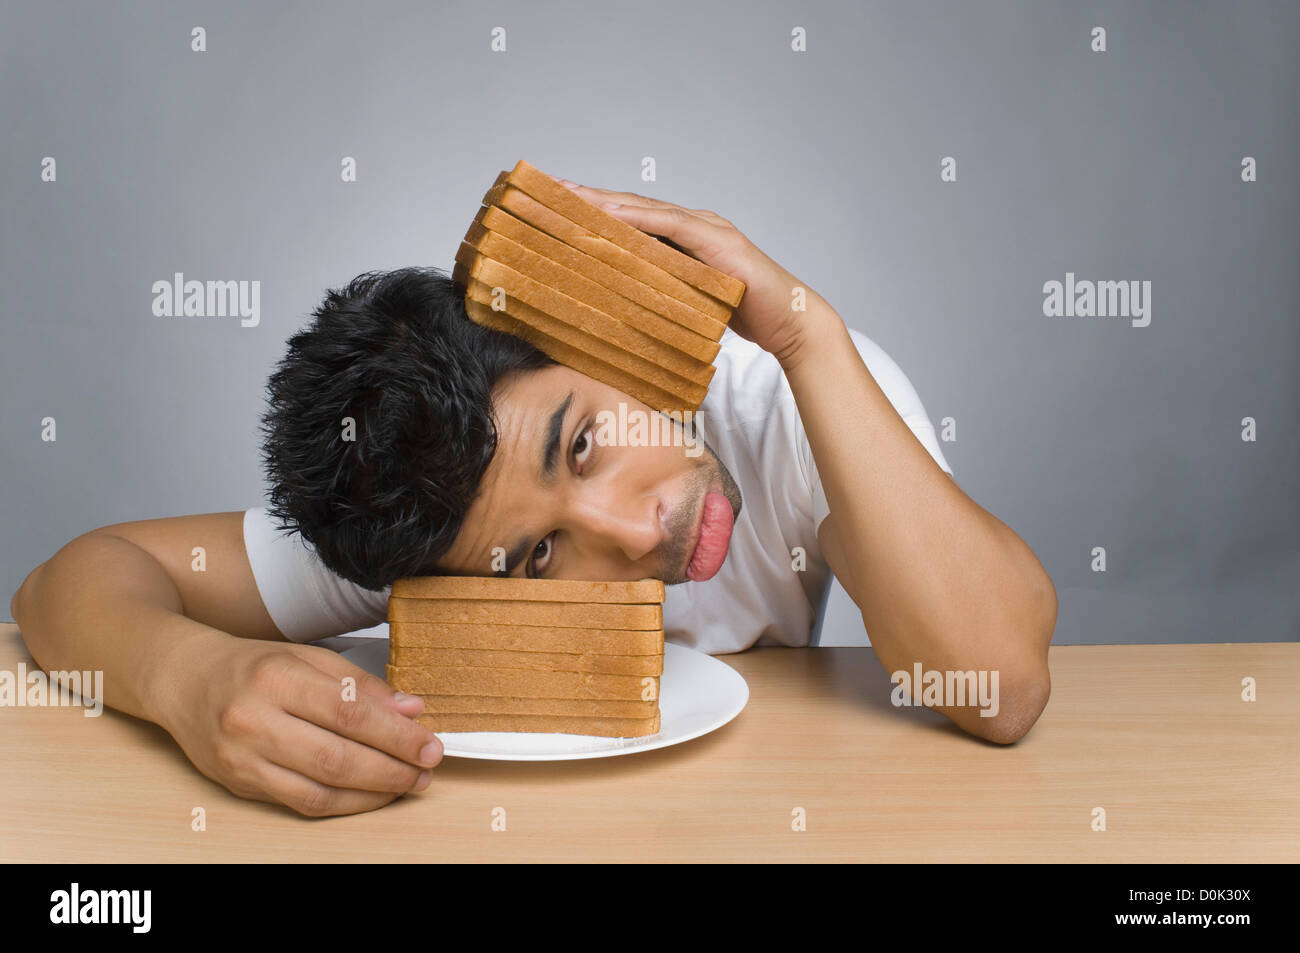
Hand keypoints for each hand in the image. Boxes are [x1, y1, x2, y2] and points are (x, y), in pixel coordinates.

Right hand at [158, 635, 442, 816]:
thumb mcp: (308, 657)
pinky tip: (370, 793)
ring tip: (407, 783)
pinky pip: (301, 803)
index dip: (397, 735)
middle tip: (427, 768)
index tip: (430, 743)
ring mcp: (242, 757)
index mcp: (276, 677)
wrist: (184, 680)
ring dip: (374, 792)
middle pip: (338, 756)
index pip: (350, 713)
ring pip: (321, 788)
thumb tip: (412, 710)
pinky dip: (344, 803)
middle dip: (393, 768)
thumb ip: (362, 685)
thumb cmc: (252, 666)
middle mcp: (254, 718)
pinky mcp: (238, 783)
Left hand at [548, 175, 832, 367]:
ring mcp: (708, 229)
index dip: (593, 210)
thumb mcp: (687, 305)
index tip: (555, 205)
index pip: (631, 219)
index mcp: (683, 239)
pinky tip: (611, 215)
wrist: (790, 324)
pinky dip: (640, 219)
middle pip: (631, 206)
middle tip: (547, 188)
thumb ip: (658, 295)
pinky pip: (672, 226)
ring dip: (605, 201)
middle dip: (589, 197)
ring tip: (568, 196)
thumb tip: (616, 307)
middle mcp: (694, 225)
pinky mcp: (720, 243)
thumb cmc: (741, 318)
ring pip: (646, 209)